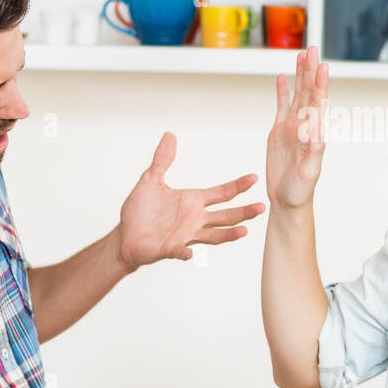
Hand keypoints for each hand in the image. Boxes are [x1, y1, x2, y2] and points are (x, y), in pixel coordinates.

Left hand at [116, 131, 264, 269]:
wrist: (125, 235)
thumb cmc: (140, 210)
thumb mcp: (150, 180)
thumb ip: (162, 160)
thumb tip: (170, 135)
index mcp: (193, 201)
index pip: (221, 193)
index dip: (237, 186)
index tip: (253, 178)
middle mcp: (196, 219)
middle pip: (226, 216)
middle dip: (243, 212)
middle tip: (262, 207)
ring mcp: (186, 235)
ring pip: (214, 235)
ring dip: (228, 234)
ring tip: (244, 232)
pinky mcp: (171, 249)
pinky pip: (181, 251)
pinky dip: (186, 252)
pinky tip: (191, 252)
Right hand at [267, 45, 327, 209]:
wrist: (287, 201)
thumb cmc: (301, 190)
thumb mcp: (309, 171)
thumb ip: (314, 150)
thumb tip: (316, 127)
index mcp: (314, 133)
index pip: (318, 103)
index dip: (320, 83)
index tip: (322, 65)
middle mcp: (305, 126)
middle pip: (308, 92)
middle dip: (310, 70)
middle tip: (312, 49)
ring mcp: (292, 128)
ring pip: (297, 95)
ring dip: (300, 75)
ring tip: (301, 55)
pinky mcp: (278, 133)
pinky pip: (281, 107)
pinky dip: (282, 91)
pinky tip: (283, 78)